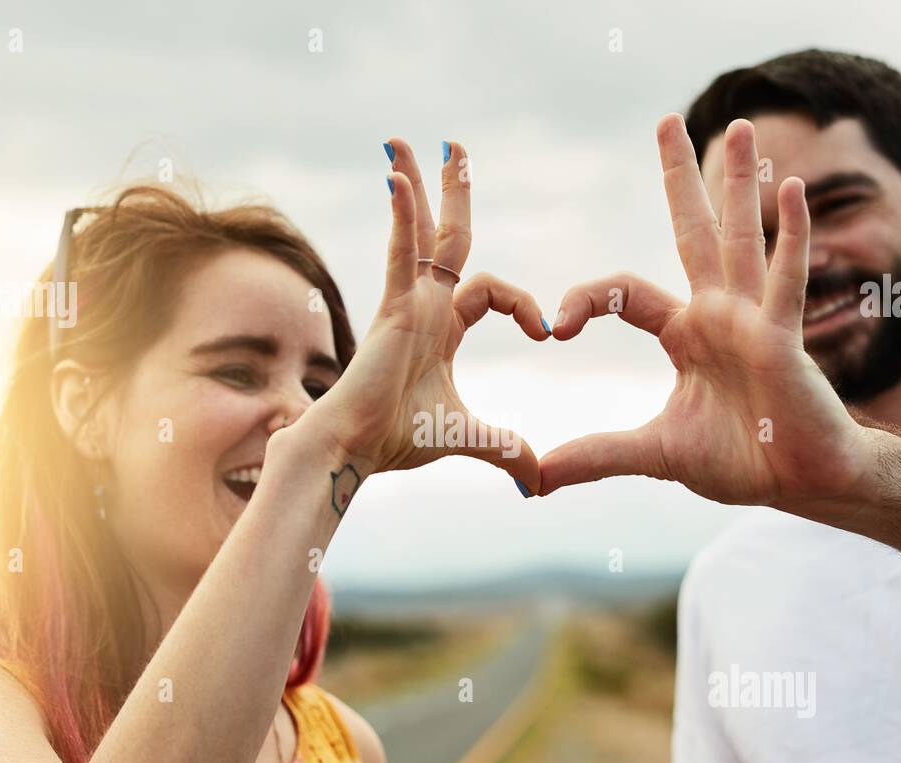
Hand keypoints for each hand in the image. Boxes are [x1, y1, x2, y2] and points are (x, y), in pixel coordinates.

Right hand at [299, 138, 546, 492]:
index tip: (545, 333)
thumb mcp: (466, 436)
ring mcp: (404, 301)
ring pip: (419, 232)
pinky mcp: (389, 306)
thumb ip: (504, 448)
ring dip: (420, 184)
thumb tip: (538, 482)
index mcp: (441, 327)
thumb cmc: (397, 440)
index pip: (491, 290)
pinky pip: (400, 251)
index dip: (523, 303)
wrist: (355, 449)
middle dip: (451, 192)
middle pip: (446, 237)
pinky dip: (401, 215)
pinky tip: (399, 177)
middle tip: (455, 146)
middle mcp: (421, 305)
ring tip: (415, 141)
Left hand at [538, 116, 873, 512]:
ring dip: (740, 182)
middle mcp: (719, 313)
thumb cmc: (741, 460)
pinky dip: (788, 237)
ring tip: (742, 126)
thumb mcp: (654, 455)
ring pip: (741, 239)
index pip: (624, 291)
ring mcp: (754, 319)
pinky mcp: (785, 338)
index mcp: (684, 333)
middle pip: (693, 232)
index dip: (585, 298)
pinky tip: (789, 190)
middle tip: (666, 122)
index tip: (552, 328)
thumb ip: (597, 456)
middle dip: (680, 179)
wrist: (800, 484)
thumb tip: (535, 480)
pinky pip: (785, 280)